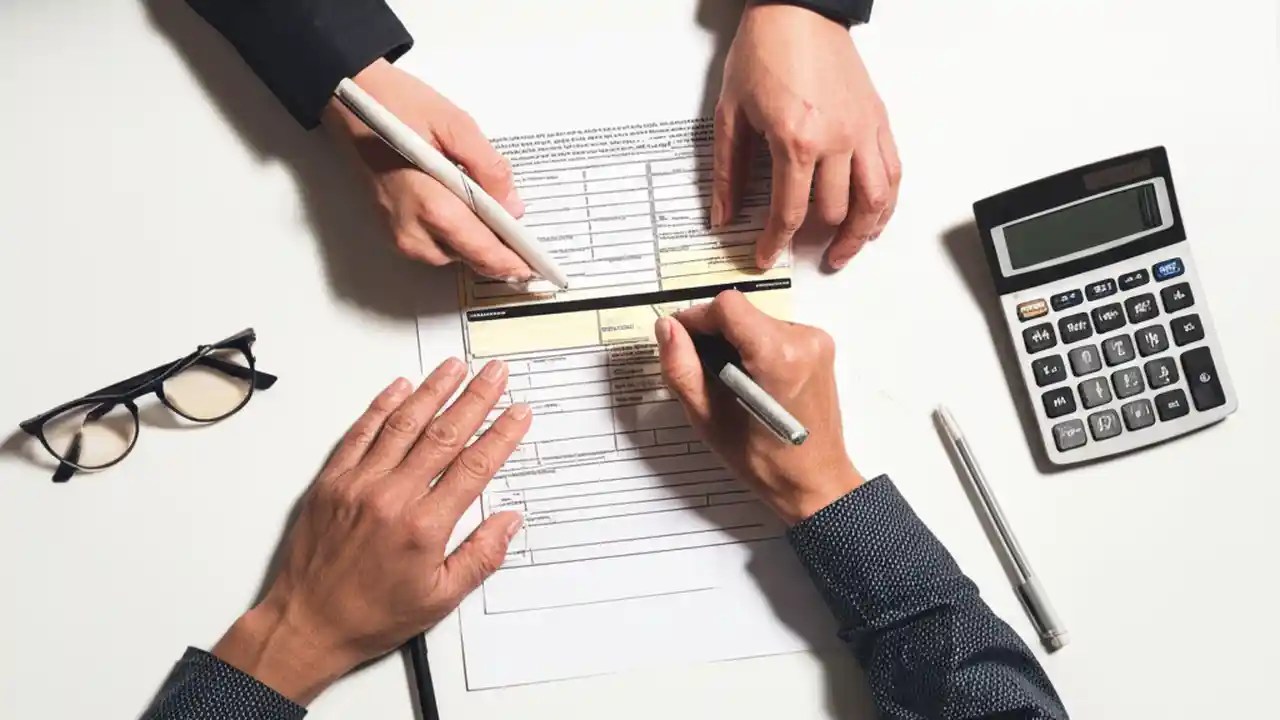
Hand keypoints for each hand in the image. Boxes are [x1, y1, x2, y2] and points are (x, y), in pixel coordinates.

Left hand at [212, 359, 528, 703]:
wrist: (306, 625)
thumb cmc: (369, 616)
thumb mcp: (440, 599)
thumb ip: (480, 556)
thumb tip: (508, 521)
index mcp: (423, 527)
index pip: (474, 467)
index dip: (501, 435)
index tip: (517, 414)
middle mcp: (391, 498)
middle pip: (443, 435)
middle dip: (475, 399)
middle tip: (494, 374)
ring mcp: (358, 485)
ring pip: (403, 424)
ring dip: (432, 391)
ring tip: (454, 368)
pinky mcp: (331, 482)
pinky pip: (360, 433)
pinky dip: (381, 407)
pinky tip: (399, 388)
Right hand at [323, 59, 532, 280]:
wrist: (347, 101)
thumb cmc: (395, 107)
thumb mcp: (455, 124)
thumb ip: (488, 168)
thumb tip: (512, 205)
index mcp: (431, 205)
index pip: (483, 250)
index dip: (513, 262)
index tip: (537, 266)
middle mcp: (412, 229)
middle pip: (470, 257)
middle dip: (498, 250)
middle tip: (524, 240)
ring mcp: (398, 233)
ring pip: (453, 254)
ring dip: (476, 241)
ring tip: (492, 216)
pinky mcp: (391, 230)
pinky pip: (434, 245)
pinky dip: (455, 234)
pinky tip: (464, 211)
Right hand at [655, 291, 862, 523]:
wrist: (814, 480)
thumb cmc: (764, 460)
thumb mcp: (708, 417)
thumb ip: (681, 367)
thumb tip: (667, 328)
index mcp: (777, 355)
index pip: (727, 306)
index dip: (698, 319)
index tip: (683, 341)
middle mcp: (803, 340)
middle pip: (742, 312)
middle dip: (716, 335)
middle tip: (705, 372)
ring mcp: (817, 342)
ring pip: (757, 320)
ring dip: (736, 342)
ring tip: (730, 382)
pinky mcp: (820, 348)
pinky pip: (775, 332)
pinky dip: (756, 348)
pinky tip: (752, 381)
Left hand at [712, 4, 901, 270]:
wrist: (797, 9)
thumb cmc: (765, 51)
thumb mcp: (731, 113)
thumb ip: (729, 171)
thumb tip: (723, 215)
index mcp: (796, 141)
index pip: (789, 212)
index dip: (776, 243)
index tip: (765, 256)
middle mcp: (836, 140)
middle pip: (834, 212)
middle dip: (818, 241)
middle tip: (806, 254)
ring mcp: (862, 131)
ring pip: (875, 201)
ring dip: (862, 234)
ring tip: (846, 251)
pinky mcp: (877, 120)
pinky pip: (893, 172)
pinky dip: (887, 202)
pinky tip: (875, 217)